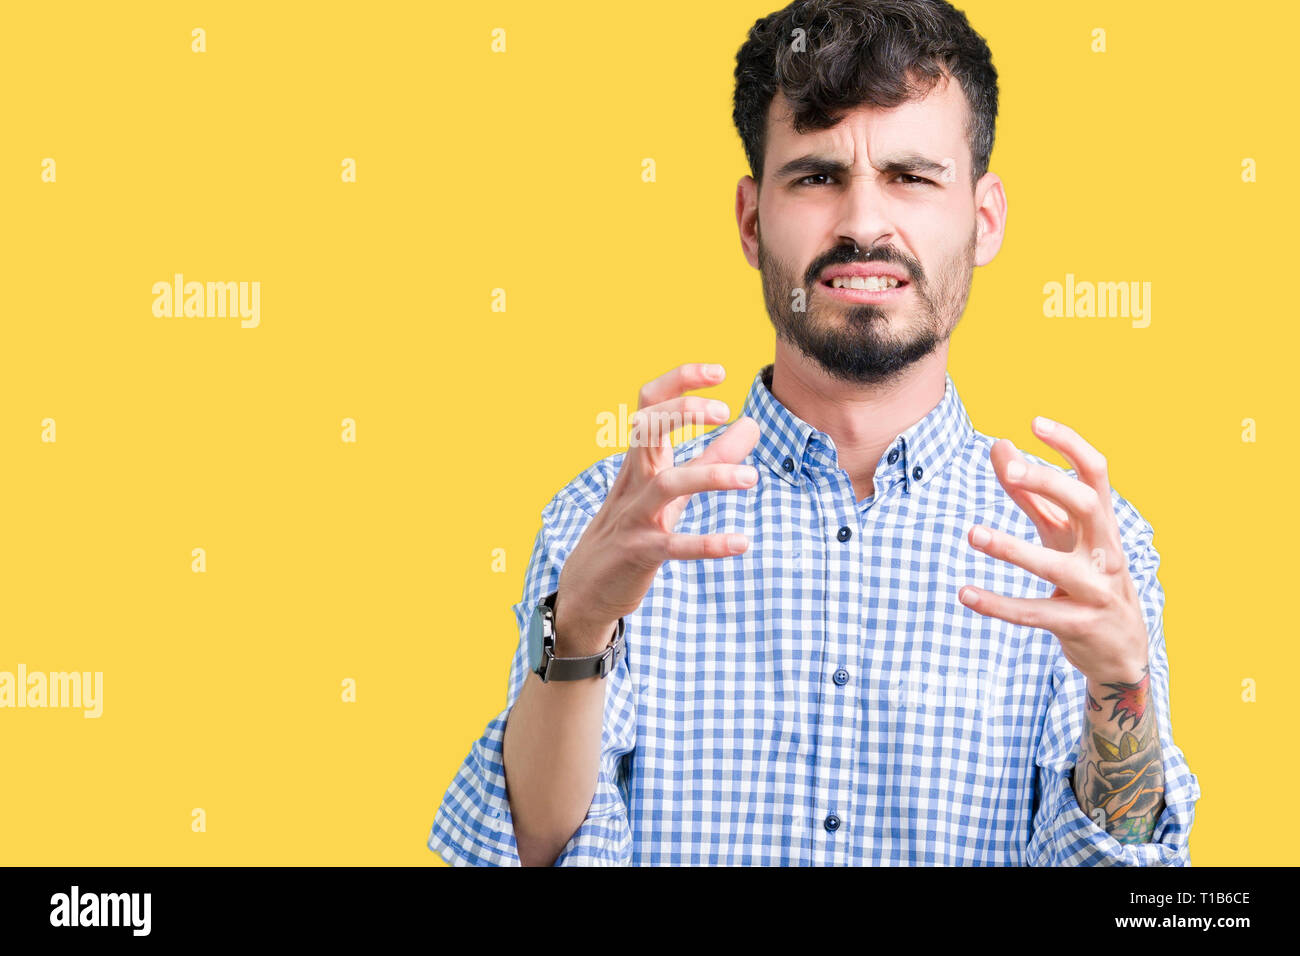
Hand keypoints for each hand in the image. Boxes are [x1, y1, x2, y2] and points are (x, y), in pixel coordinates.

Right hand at [554, 363, 760, 654]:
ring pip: (667, 484)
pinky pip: (673, 545)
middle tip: (724, 410)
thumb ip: (712, 456)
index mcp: (640, 459)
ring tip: (751, 478)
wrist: (589, 588)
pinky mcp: (639, 553)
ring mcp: (634, 516)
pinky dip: (708, 543)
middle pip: (648, 429)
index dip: (680, 381)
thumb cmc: (633, 529)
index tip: (718, 372)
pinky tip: (741, 543)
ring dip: (711, 475)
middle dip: (683, 411)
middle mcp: (633, 480)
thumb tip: (752, 424)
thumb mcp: (673, 489)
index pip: (650, 404)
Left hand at [958, 416, 1148, 684]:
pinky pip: (1033, 613)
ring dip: (1012, 548)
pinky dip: (997, 605)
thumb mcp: (1062, 534)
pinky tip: (965, 594)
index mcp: (1103, 525)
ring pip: (1054, 565)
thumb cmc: (1087, 577)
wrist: (1123, 650)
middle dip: (1049, 483)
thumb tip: (999, 445)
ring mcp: (1095, 590)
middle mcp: (1106, 552)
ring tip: (972, 533)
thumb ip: (1030, 494)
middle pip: (1086, 505)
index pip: (1097, 473)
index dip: (1070, 444)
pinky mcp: (1077, 625)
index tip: (1035, 422)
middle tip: (1007, 471)